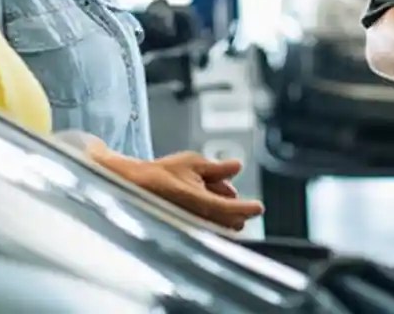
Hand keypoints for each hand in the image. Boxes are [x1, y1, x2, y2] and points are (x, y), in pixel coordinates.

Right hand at [93, 147, 264, 230]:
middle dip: (235, 209)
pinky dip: (212, 215)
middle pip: (230, 222)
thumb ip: (217, 168)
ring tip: (206, 188)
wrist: (134, 186)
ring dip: (224, 211)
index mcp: (200, 201)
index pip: (231, 209)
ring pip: (220, 225)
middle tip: (224, 189)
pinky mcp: (186, 230)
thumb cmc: (163, 173)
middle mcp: (197, 218)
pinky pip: (209, 227)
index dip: (247, 209)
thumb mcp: (192, 163)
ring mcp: (192, 227)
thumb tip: (237, 166)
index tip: (259, 207)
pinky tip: (201, 195)